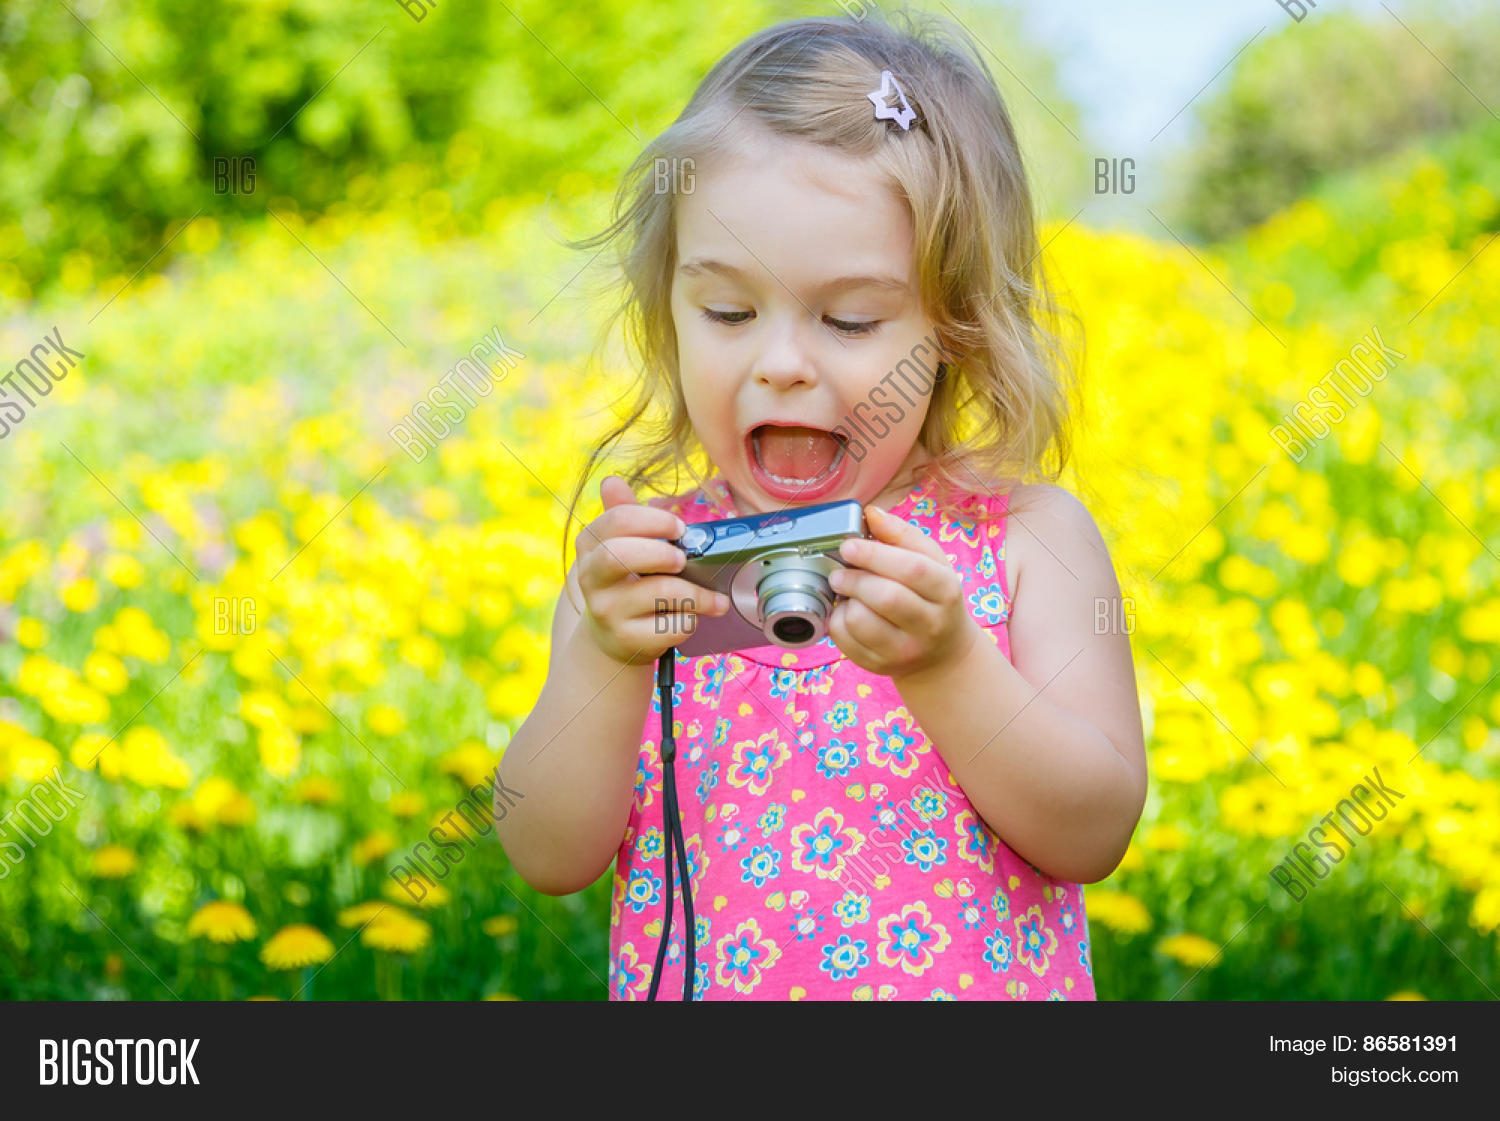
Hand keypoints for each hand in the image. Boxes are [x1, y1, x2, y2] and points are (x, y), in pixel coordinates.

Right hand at [574, 476, 731, 665]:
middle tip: (683, 560)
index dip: (655, 521)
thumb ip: (623, 514)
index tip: (680, 529)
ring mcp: (606, 610)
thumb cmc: (627, 582)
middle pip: (621, 555)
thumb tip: (612, 481)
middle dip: (662, 553)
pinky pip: (670, 626)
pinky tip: (691, 618)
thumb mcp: (620, 547)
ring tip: (714, 599)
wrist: (611, 637)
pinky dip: (689, 621)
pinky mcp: (625, 639)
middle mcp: (591, 577)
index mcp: (590, 544)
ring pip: (659, 593)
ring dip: (697, 594)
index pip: (617, 520)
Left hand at [826, 504, 981, 682]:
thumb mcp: (931, 562)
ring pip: (861, 621)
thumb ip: (902, 534)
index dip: (875, 554)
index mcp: (946, 591)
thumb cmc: (933, 598)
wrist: (942, 654)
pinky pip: (845, 640)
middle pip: (886, 597)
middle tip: (840, 570)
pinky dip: (837, 620)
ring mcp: (905, 650)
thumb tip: (872, 513)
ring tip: (847, 590)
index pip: (912, 569)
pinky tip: (848, 611)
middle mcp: (930, 625)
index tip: (849, 545)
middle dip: (854, 578)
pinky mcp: (880, 666)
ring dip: (845, 599)